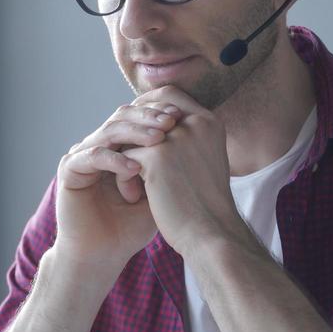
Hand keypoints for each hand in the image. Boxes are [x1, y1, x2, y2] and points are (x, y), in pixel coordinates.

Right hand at [55, 100, 185, 269]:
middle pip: (122, 116)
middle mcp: (98, 145)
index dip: (158, 113)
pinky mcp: (69, 171)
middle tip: (171, 121)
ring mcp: (81, 155)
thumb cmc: (132, 225)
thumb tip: (199, 134)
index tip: (184, 116)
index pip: (138, 117)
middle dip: (148, 117)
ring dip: (135, 133)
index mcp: (118, 146)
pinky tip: (136, 167)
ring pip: (108, 131)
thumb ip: (169, 162)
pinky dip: (114, 159)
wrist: (105, 254)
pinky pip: (92, 156)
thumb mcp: (158, 189)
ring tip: (159, 139)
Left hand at [123, 87, 248, 256]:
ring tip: (131, 181)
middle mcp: (195, 123)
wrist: (212, 235)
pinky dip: (124, 177)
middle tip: (120, 149)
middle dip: (131, 129)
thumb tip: (160, 128)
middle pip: (147, 110)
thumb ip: (189, 140)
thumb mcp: (205, 162)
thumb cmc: (207, 207)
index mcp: (209, 122)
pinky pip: (125, 157)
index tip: (135, 126)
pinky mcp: (157, 156)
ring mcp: (176, 137)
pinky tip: (133, 197)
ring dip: (127, 157)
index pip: (170, 96)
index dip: (147, 106)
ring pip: (132, 136)